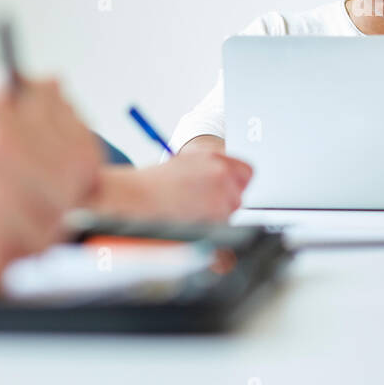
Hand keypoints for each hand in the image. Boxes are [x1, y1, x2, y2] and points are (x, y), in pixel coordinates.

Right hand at [0, 73, 102, 294]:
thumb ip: (6, 111)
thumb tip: (59, 111)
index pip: (81, 139)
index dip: (70, 164)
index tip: (56, 177)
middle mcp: (5, 144)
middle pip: (78, 186)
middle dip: (56, 202)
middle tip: (15, 213)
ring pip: (54, 232)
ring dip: (24, 240)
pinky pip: (22, 270)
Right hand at [121, 149, 252, 220]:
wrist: (137, 197)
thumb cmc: (156, 182)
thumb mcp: (187, 163)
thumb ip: (212, 168)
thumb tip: (230, 181)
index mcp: (215, 157)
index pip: (246, 172)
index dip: (236, 182)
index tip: (228, 188)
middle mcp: (221, 175)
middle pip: (239, 194)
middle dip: (226, 200)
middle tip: (203, 202)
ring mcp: (220, 197)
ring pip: (230, 211)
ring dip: (217, 213)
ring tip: (190, 210)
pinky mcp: (215, 219)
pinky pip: (222, 226)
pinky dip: (212, 227)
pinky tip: (192, 220)